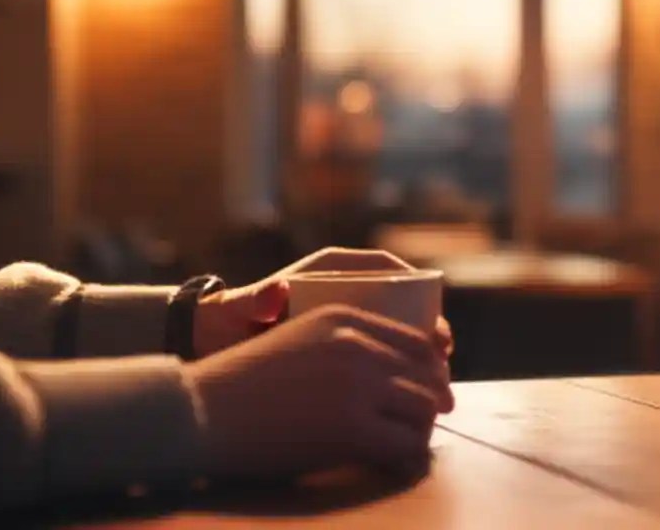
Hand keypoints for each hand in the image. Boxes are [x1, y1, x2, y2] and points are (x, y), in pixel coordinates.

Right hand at [185, 304, 451, 477]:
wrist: (201, 411)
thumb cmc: (241, 384)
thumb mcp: (298, 342)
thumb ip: (342, 348)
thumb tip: (386, 373)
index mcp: (343, 316)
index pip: (415, 340)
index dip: (429, 371)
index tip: (428, 393)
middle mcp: (357, 344)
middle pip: (427, 374)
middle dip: (430, 403)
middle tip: (419, 427)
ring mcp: (357, 384)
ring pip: (423, 408)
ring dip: (420, 430)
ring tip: (405, 447)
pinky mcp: (352, 427)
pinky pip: (406, 444)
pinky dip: (407, 457)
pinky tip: (394, 464)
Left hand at [195, 248, 455, 366]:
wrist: (217, 340)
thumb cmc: (235, 317)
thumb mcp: (247, 308)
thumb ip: (259, 301)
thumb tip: (273, 294)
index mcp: (330, 268)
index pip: (385, 268)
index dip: (416, 288)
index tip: (431, 315)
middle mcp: (346, 286)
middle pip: (401, 300)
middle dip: (426, 327)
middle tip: (442, 356)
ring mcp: (350, 313)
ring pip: (398, 327)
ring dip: (419, 351)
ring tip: (434, 377)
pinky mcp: (349, 340)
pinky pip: (383, 348)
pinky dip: (400, 365)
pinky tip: (410, 391)